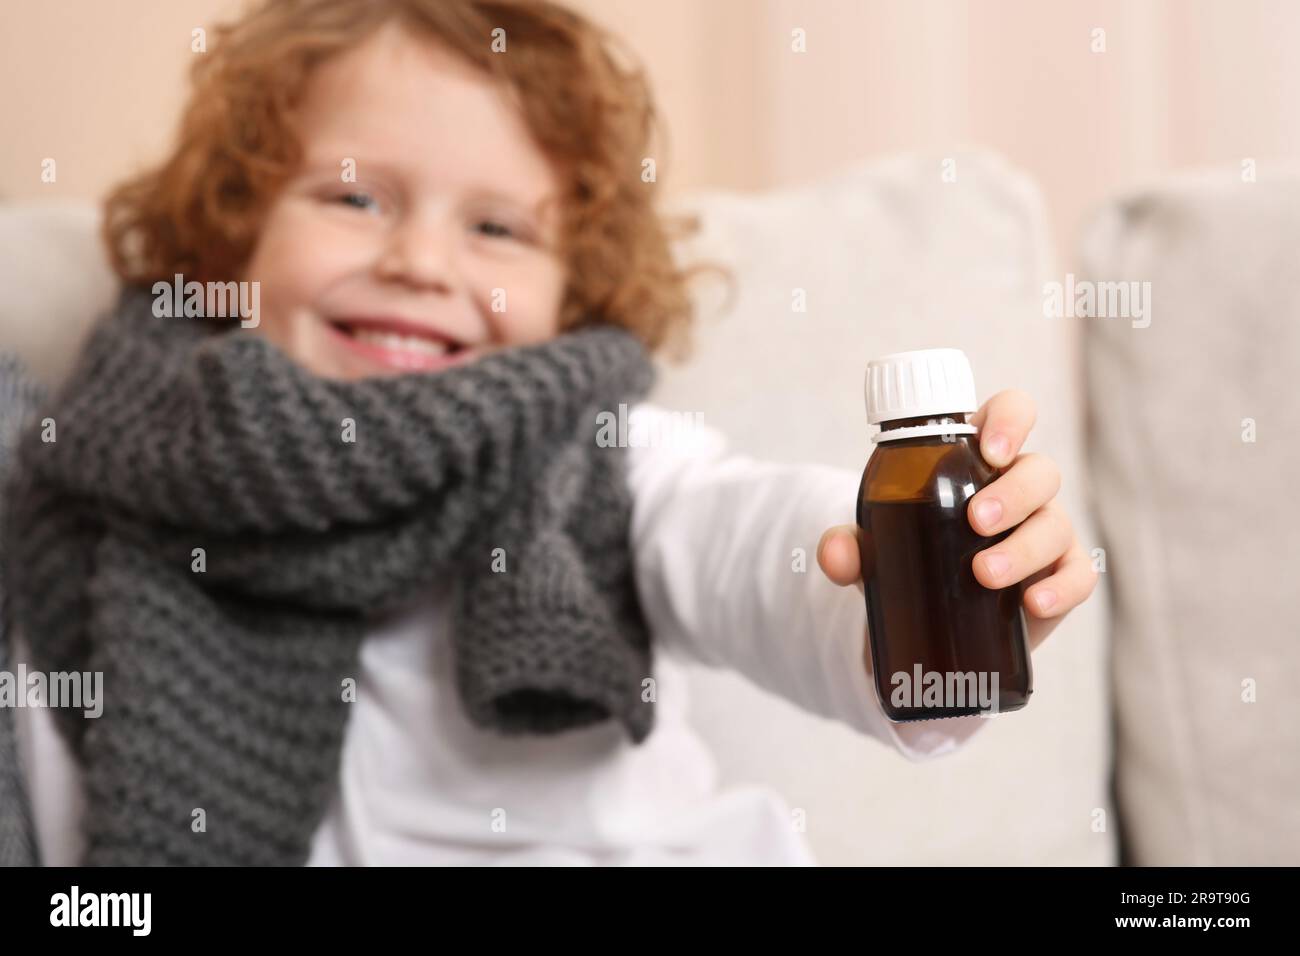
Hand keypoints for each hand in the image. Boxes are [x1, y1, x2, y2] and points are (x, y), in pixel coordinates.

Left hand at [817, 388, 1097, 655]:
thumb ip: (847, 549)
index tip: (988, 448)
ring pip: (1056, 524)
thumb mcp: (872, 551)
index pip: (1011, 413)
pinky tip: (1035, 603)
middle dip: (1012, 493)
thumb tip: (835, 553)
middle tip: (975, 521)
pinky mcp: (1059, 577)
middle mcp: (1018, 488)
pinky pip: (1079, 576)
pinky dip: (1062, 588)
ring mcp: (1045, 531)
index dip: (1010, 419)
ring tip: (984, 575)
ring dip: (1024, 548)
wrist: (927, 620)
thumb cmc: (907, 558)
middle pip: (1040, 471)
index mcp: (976, 459)